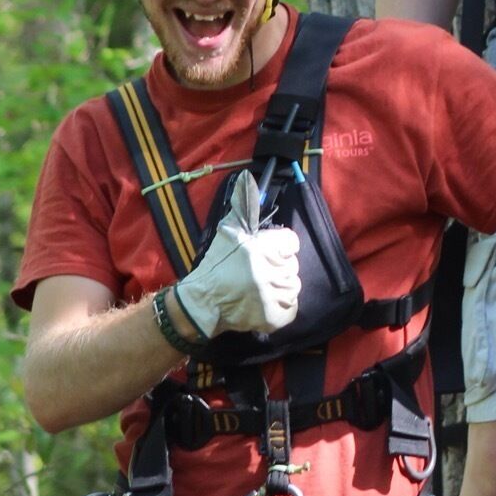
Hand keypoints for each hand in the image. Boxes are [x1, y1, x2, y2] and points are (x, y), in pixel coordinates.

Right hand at [174, 170, 301, 339]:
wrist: (202, 304)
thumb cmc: (216, 266)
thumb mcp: (228, 231)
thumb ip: (243, 204)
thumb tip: (248, 177)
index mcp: (261, 248)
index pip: (291, 242)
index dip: (280, 248)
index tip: (267, 254)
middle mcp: (269, 272)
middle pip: (292, 265)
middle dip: (278, 267)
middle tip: (257, 273)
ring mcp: (272, 297)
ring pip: (293, 286)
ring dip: (280, 286)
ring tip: (260, 288)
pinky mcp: (274, 317)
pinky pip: (291, 308)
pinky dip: (282, 306)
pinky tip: (265, 303)